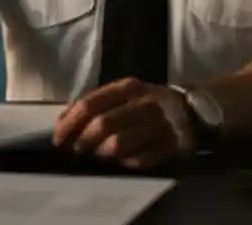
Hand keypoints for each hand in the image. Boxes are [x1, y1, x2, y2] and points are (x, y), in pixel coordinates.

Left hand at [51, 78, 195, 169]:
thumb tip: (63, 122)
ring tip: (96, 156)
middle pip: (102, 124)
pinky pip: (140, 160)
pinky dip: (125, 163)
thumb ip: (96, 103)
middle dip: (83, 141)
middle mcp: (143, 103)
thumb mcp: (124, 93)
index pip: (90, 103)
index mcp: (127, 87)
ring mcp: (158, 125)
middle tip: (76, 150)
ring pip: (119, 144)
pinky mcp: (170, 145)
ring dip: (101, 153)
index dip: (69, 123)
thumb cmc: (147, 102)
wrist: (193, 110)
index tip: (58, 138)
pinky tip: (120, 162)